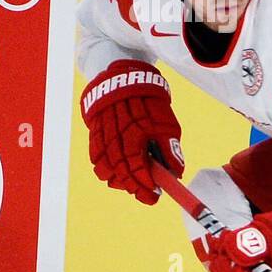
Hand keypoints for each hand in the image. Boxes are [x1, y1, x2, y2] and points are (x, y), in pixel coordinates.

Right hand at [81, 59, 183, 204]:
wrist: (124, 75)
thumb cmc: (150, 101)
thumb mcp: (167, 122)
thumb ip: (169, 148)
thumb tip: (176, 173)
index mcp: (136, 131)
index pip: (136, 165)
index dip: (144, 183)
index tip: (154, 196)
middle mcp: (116, 133)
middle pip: (120, 169)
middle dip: (133, 186)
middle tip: (146, 195)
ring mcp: (102, 131)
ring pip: (104, 164)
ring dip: (117, 180)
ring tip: (130, 186)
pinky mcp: (94, 129)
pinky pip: (95, 154)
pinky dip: (103, 168)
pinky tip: (112, 175)